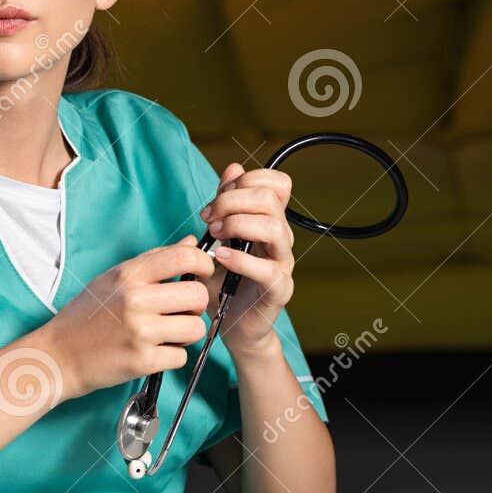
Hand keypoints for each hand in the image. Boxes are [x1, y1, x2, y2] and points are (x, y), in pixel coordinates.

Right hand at [37, 238, 215, 400]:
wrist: (58, 355)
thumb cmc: (86, 316)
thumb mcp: (114, 279)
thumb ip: (154, 261)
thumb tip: (191, 243)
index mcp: (128, 275)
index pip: (183, 257)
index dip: (203, 264)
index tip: (202, 273)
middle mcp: (136, 300)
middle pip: (198, 295)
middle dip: (196, 305)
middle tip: (181, 312)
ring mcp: (141, 331)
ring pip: (196, 328)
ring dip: (186, 333)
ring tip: (166, 334)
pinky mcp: (143, 361)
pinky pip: (181, 356)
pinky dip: (172, 357)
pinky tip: (153, 352)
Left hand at [192, 161, 294, 357]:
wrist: (229, 325)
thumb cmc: (223, 281)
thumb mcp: (216, 238)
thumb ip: (223, 205)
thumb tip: (233, 167)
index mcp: (270, 221)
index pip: (277, 183)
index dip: (247, 180)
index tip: (216, 200)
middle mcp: (280, 238)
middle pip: (270, 198)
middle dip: (232, 200)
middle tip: (208, 218)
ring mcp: (283, 263)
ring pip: (273, 227)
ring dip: (237, 225)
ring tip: (215, 236)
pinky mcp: (279, 289)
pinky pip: (266, 268)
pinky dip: (239, 259)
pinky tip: (219, 258)